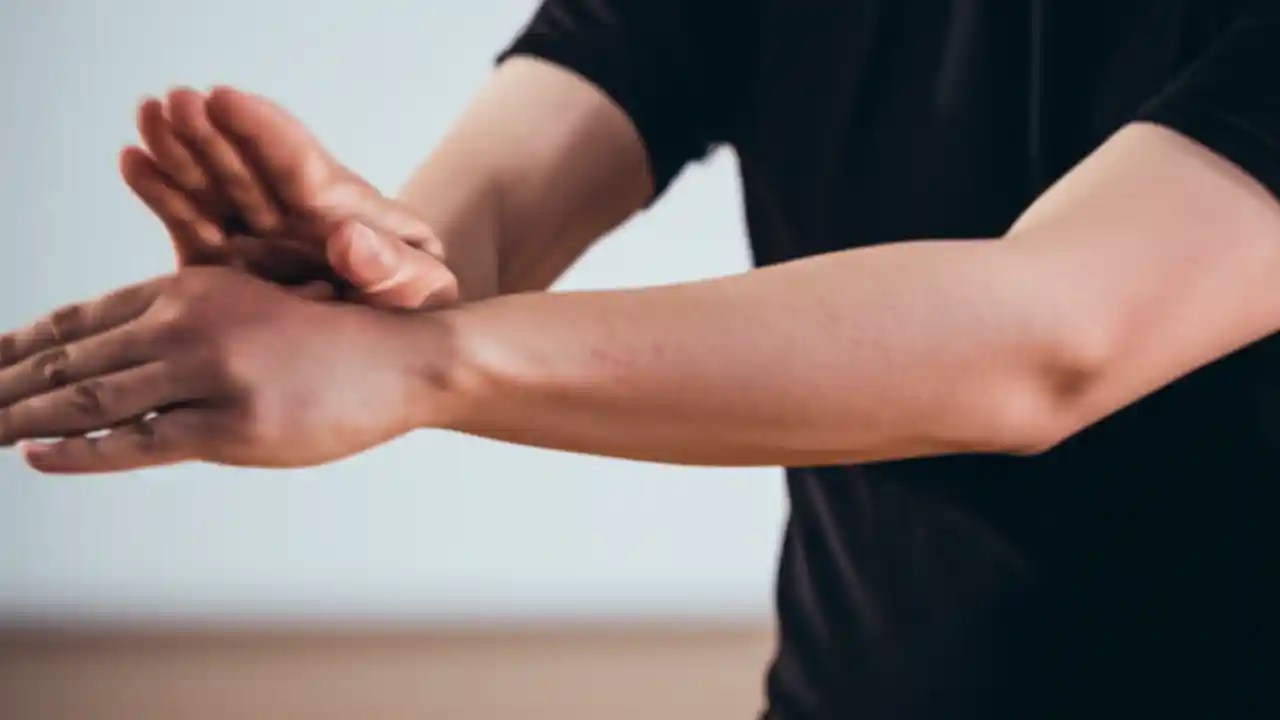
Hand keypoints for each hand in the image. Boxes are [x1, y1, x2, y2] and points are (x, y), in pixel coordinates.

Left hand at [0, 267, 452, 472]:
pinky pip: (138, 441)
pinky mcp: (233, 425)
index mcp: (191, 287)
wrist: (407, 354)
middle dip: (4, 386)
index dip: (21, 346)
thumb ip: (192, 322)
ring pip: (91, 398)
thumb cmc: (336, 334)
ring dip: (20, 416)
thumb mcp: (254, 306)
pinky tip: (34, 454)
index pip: (82, 319)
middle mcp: (189, 321)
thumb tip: (129, 358)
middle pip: (72, 359)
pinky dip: (79, 450)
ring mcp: (209, 372)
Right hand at [121, 86, 458, 308]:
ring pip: (214, 191)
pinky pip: (191, 228)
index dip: (265, 133)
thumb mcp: (419, 289)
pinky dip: (163, 196)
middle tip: (179, 101)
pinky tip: (134, 161)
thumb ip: (390, 265)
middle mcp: (295, 218)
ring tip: (149, 115)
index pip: (302, 167)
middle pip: (250, 170)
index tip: (227, 100)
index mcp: (345, 212)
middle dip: (215, 135)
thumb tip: (348, 237)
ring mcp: (258, 240)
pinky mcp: (226, 270)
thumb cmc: (414, 310)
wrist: (395, 355)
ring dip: (180, 154)